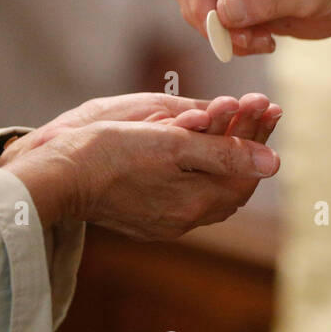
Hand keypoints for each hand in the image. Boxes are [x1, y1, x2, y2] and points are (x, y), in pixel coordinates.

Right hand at [6, 121, 279, 240]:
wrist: (56, 176)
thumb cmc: (111, 152)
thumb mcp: (173, 145)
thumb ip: (225, 154)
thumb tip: (274, 164)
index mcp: (195, 204)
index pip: (245, 176)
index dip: (259, 141)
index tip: (268, 108)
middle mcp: (184, 220)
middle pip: (231, 184)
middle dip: (247, 145)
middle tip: (259, 110)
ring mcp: (163, 223)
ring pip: (209, 190)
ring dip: (225, 155)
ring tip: (234, 125)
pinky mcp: (144, 218)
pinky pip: (185, 195)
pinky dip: (199, 169)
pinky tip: (199, 150)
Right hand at [170, 0, 330, 55]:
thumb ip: (266, 1)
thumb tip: (221, 11)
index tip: (215, 30)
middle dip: (210, 20)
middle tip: (243, 43)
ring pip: (202, 9)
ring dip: (224, 34)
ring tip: (261, 44)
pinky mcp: (242, 1)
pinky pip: (220, 24)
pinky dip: (235, 40)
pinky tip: (265, 43)